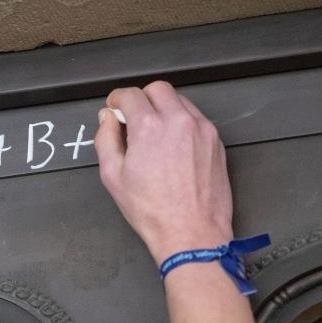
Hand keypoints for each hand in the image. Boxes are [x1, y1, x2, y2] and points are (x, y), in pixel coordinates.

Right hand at [95, 81, 232, 265]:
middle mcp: (178, 121)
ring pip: (179, 101)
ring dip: (163, 109)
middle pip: (157, 89)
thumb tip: (107, 119)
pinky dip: (181, 123)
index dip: (117, 100)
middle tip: (132, 119)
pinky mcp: (215, 141)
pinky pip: (195, 119)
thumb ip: (105, 139)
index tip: (114, 108)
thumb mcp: (113, 176)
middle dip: (141, 99)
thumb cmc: (153, 211)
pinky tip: (172, 146)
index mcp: (149, 127)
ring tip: (153, 135)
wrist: (191, 233)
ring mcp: (201, 129)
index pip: (130, 95)